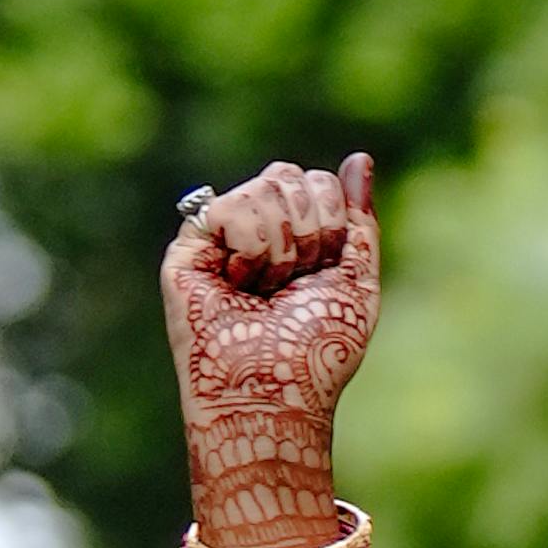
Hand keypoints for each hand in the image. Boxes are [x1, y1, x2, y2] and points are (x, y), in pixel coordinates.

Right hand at [164, 153, 380, 547]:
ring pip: (264, 185)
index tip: (323, 269)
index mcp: (299, 239)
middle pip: (291, 175)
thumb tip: (360, 158)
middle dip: (310, 230)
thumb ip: (359, 220)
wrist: (274, 388)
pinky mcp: (188, 249)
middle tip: (292, 281)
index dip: (331, 221)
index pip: (320, 183)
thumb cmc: (316, 349)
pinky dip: (251, 244)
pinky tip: (239, 281)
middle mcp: (258, 233)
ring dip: (282, 244)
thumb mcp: (357, 280)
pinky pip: (228, 205)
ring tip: (264, 287)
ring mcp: (221, 238)